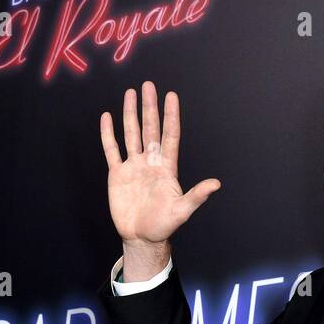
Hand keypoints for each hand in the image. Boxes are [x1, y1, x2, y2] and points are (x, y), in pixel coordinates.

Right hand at [99, 80, 220, 280]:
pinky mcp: (117, 175)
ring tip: (130, 94)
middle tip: (148, 85)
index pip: (169, 135)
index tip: (171, 96)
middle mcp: (150, 162)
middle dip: (149, 107)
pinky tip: (107, 118)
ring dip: (130, 114)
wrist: (141, 238)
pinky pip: (112, 150)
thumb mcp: (182, 211)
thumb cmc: (163, 226)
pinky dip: (108, 134)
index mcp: (166, 167)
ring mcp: (133, 167)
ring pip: (131, 134)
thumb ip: (196, 196)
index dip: (170, 116)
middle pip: (150, 128)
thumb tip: (216, 184)